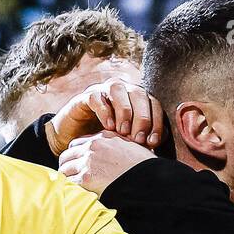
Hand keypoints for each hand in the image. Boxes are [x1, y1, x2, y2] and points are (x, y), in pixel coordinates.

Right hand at [45, 77, 164, 154]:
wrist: (76, 142)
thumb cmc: (106, 142)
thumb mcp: (127, 143)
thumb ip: (142, 140)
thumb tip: (157, 143)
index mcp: (137, 100)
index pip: (154, 104)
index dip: (156, 122)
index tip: (152, 142)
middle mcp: (123, 91)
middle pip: (139, 94)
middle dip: (141, 118)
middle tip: (138, 139)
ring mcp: (103, 91)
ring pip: (118, 90)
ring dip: (124, 111)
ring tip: (123, 132)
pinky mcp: (86, 96)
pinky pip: (96, 96)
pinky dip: (104, 110)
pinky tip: (108, 127)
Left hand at [59, 131, 155, 195]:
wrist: (151, 182)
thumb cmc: (147, 170)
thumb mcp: (135, 150)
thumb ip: (122, 147)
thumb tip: (120, 155)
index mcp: (105, 138)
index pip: (79, 143)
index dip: (78, 155)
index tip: (81, 166)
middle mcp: (94, 146)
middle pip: (67, 154)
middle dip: (69, 166)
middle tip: (74, 178)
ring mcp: (88, 161)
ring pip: (64, 169)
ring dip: (68, 178)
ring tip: (75, 188)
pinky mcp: (86, 178)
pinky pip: (68, 183)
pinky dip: (70, 190)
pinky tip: (77, 195)